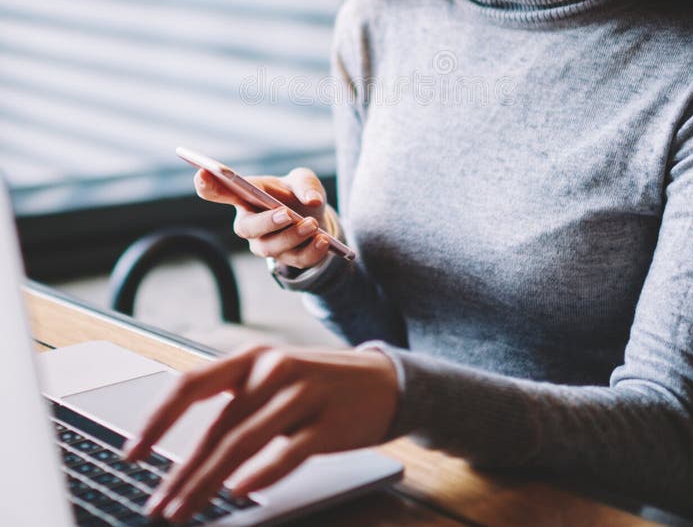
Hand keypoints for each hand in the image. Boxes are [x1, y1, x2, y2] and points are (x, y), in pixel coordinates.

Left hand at [123, 345, 398, 522]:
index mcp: (252, 357)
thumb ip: (235, 405)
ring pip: (243, 441)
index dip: (158, 420)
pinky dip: (261, 473)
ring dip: (207, 481)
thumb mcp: (273, 381)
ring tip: (182, 511)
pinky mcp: (328, 422)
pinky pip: (288, 452)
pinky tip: (239, 492)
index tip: (132, 454)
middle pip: (215, 426)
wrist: (384, 380)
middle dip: (181, 471)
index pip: (191, 384)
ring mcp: (303, 394)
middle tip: (157, 505)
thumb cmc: (317, 385)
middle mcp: (273, 369)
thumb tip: (186, 453)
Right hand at [195, 167, 329, 268]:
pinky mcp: (287, 259)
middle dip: (266, 222)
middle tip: (286, 213)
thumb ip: (306, 184)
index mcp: (246, 196)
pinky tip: (324, 240)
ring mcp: (265, 244)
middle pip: (246, 228)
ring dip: (292, 236)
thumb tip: (311, 201)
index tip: (202, 173)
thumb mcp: (304, 180)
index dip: (207, 184)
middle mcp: (249, 223)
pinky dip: (312, 251)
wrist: (317, 217)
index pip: (218, 191)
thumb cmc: (299, 193)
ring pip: (270, 248)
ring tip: (312, 225)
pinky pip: (296, 261)